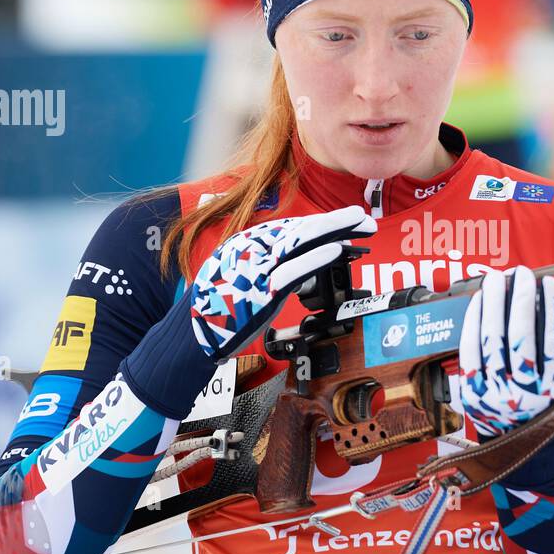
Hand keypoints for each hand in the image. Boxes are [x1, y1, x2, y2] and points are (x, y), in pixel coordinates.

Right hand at [190, 205, 375, 360]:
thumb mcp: (244, 280)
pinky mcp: (260, 290)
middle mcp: (252, 248)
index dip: (323, 224)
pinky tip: (337, 249)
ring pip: (300, 241)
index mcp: (248, 244)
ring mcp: (256, 268)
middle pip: (301, 229)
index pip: (292, 229)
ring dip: (334, 230)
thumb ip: (272, 270)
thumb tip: (302, 269)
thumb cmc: (218, 310)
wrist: (190, 337)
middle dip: (335, 222)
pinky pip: (293, 269)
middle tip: (363, 217)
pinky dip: (317, 257)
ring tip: (361, 223)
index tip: (348, 221)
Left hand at [451, 265, 553, 438]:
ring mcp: (492, 392)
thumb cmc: (541, 407)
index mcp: (551, 390)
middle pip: (519, 336)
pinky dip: (472, 321)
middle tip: (520, 274)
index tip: (550, 284)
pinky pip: (468, 348)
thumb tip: (548, 304)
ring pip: (491, 338)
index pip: (553, 342)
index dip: (552, 309)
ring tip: (496, 279)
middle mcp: (521, 392)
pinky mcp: (470, 390)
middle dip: (519, 299)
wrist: (515, 443)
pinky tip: (478, 301)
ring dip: (493, 302)